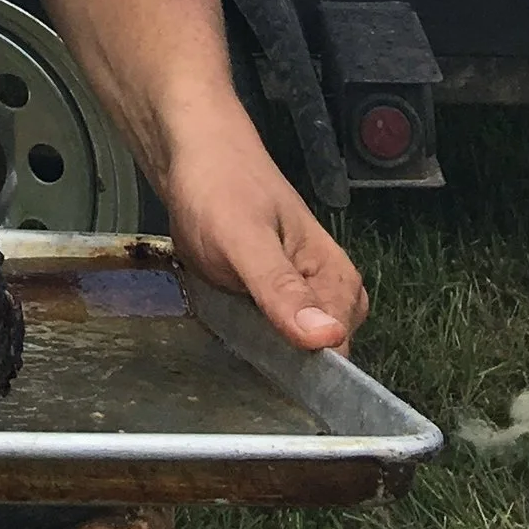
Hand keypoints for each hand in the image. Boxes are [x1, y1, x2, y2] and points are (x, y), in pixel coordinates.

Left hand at [160, 113, 368, 351]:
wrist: (190, 152)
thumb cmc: (219, 188)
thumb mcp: (246, 240)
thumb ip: (281, 289)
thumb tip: (327, 340)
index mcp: (338, 280)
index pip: (338, 354)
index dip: (306, 373)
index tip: (269, 376)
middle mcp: (328, 294)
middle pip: (315, 359)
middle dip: (282, 365)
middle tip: (239, 350)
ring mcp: (298, 296)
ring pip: (291, 350)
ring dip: (262, 354)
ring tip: (229, 338)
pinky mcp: (271, 296)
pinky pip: (270, 335)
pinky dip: (250, 340)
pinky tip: (228, 333)